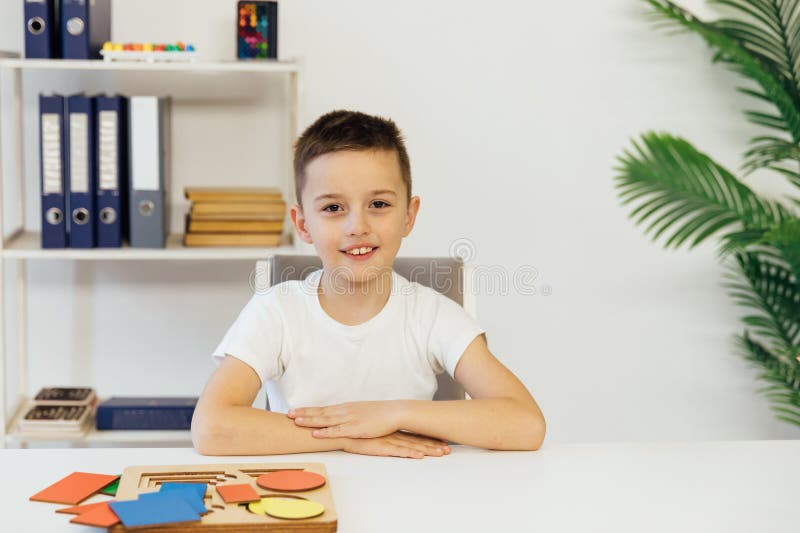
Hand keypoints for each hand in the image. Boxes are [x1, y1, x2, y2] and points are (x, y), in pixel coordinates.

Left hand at [288, 401, 403, 438]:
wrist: (394, 412)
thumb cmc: (380, 413)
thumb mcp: (361, 411)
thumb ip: (349, 414)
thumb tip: (340, 418)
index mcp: (345, 407)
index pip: (322, 408)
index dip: (307, 410)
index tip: (294, 410)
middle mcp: (345, 411)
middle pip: (320, 412)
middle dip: (303, 413)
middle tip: (288, 413)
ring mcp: (350, 419)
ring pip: (326, 420)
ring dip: (310, 421)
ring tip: (296, 421)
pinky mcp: (356, 429)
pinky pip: (338, 431)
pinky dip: (326, 432)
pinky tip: (316, 434)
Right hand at [342, 431, 450, 458]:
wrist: (341, 432)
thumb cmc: (355, 434)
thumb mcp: (373, 434)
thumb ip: (383, 435)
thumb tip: (391, 438)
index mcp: (392, 432)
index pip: (414, 436)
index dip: (429, 440)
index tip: (442, 443)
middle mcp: (393, 435)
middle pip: (417, 441)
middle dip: (434, 446)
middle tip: (448, 450)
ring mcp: (388, 441)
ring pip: (412, 446)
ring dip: (428, 450)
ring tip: (441, 453)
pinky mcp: (380, 447)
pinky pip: (398, 452)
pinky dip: (410, 453)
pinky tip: (420, 456)